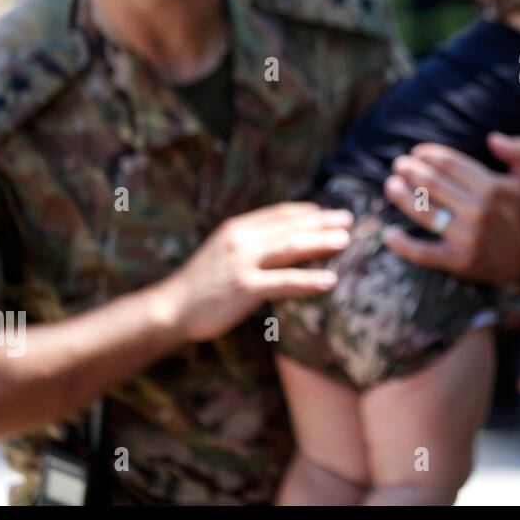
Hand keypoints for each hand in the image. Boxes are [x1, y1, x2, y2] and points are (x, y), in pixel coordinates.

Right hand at [160, 202, 352, 343]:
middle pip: (289, 227)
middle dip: (322, 222)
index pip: (278, 214)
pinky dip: (310, 280)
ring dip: (320, 242)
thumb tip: (282, 239)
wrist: (171, 308)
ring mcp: (243, 263)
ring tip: (345, 241)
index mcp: (236, 229)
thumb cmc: (201, 284)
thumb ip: (250, 243)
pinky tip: (330, 281)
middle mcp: (241, 240)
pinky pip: (285, 282)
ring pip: (290, 247)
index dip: (306, 211)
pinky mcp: (245, 288)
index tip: (327, 211)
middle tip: (348, 220)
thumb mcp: (223, 252)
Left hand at [382, 132, 519, 284]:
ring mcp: (468, 237)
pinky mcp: (459, 261)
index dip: (430, 154)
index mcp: (492, 188)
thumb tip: (492, 138)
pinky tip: (390, 234)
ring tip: (391, 185)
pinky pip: (424, 253)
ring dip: (401, 196)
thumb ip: (518, 151)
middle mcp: (479, 211)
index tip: (417, 152)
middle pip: (433, 184)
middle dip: (411, 170)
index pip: (451, 164)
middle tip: (399, 165)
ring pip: (424, 212)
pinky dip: (403, 245)